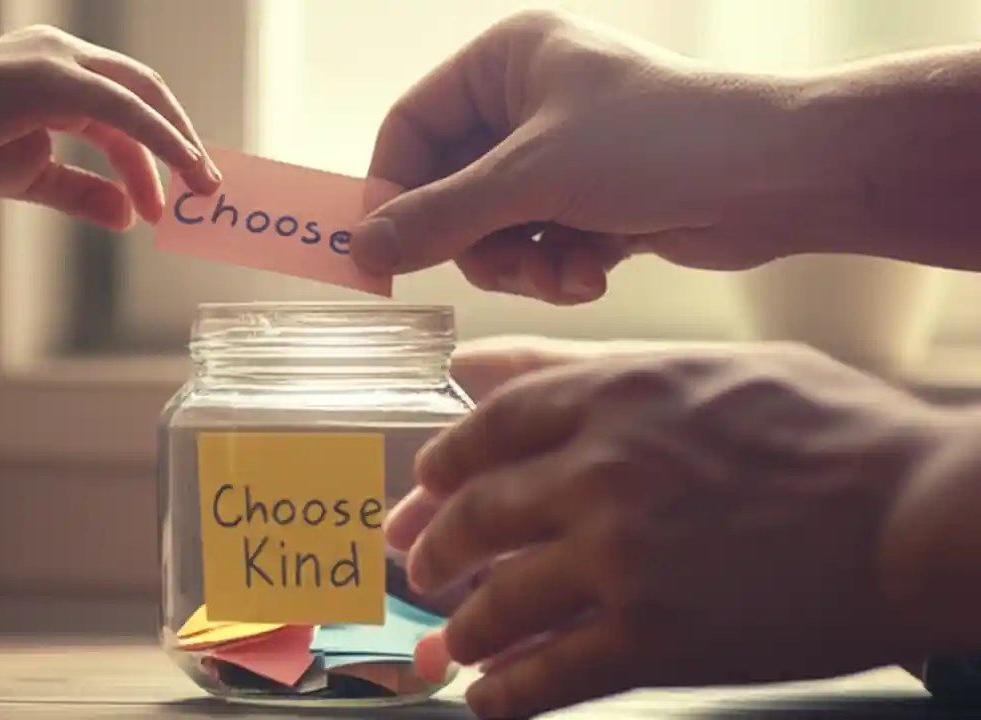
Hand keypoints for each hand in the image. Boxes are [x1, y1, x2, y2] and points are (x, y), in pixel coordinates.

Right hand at [0, 25, 220, 227]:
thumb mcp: (30, 175)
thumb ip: (81, 191)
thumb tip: (128, 217)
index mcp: (56, 67)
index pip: (124, 108)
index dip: (152, 155)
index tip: (163, 201)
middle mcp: (62, 52)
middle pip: (147, 92)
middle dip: (181, 141)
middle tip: (203, 190)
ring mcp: (57, 59)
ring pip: (143, 98)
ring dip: (180, 144)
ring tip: (201, 189)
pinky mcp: (51, 79)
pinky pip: (125, 111)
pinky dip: (161, 140)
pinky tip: (184, 170)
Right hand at [350, 9, 841, 303]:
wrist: (780, 178)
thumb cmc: (658, 144)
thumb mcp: (534, 178)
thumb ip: (440, 217)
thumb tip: (363, 249)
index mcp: (506, 60)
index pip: (411, 125)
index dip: (392, 188)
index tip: (384, 251)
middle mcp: (527, 101)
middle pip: (448, 187)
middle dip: (476, 240)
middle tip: (501, 268)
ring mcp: (560, 152)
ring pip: (491, 228)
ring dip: (520, 264)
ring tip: (564, 272)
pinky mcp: (591, 199)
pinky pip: (536, 245)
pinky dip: (556, 267)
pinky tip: (592, 273)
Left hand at [388, 343, 946, 717]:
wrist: (922, 516)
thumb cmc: (831, 430)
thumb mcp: (705, 366)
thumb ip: (583, 365)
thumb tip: (479, 366)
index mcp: (609, 396)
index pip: (481, 430)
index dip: (439, 467)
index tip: (425, 490)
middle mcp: (598, 474)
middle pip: (472, 516)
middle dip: (435, 550)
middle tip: (423, 570)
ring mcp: (621, 559)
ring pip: (497, 604)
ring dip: (463, 630)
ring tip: (454, 641)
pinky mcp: (653, 640)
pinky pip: (548, 675)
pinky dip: (505, 694)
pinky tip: (487, 700)